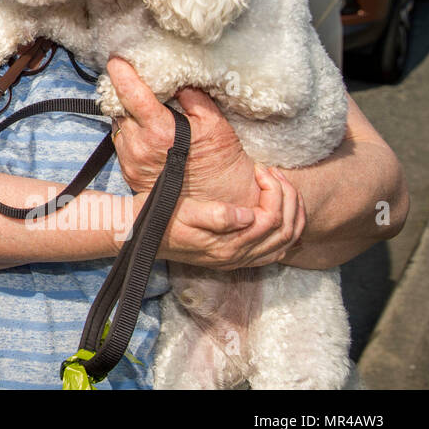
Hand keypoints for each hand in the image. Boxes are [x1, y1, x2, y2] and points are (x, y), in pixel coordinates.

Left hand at [106, 57, 258, 209]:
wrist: (222, 200)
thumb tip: (173, 77)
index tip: (117, 59)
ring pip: (118, 126)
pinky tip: (145, 131)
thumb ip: (191, 96)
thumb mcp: (214, 122)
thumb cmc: (221, 160)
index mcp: (160, 133)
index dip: (123, 75)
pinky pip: (121, 143)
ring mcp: (131, 162)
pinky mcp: (128, 173)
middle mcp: (139, 148)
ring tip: (142, 109)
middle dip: (124, 94)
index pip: (133, 96)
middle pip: (119, 109)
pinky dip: (129, 132)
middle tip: (133, 81)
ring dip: (126, 114)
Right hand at [142, 164, 306, 269]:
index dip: (273, 191)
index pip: (271, 219)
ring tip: (280, 187)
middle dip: (288, 198)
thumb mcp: (183, 210)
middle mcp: (237, 257)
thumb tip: (248, 216)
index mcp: (227, 245)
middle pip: (285, 232)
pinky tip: (277, 212)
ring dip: (292, 214)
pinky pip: (274, 251)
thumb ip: (217, 216)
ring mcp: (237, 260)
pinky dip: (286, 231)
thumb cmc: (157, 215)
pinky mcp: (234, 258)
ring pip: (285, 243)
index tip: (259, 168)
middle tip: (274, 173)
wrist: (137, 232)